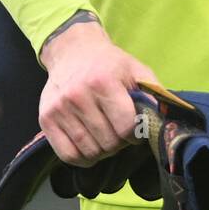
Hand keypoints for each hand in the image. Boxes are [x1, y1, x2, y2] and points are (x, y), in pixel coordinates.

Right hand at [38, 17, 164, 168]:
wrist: (73, 51)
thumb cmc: (110, 64)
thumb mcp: (136, 70)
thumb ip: (153, 93)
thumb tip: (163, 121)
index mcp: (104, 82)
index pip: (125, 127)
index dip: (136, 135)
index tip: (136, 130)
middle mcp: (79, 95)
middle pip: (108, 143)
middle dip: (120, 143)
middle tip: (120, 133)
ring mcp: (60, 108)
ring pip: (89, 152)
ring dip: (102, 152)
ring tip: (106, 137)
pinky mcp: (46, 119)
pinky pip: (67, 155)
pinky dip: (82, 158)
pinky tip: (90, 146)